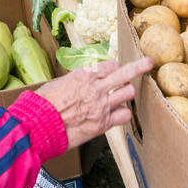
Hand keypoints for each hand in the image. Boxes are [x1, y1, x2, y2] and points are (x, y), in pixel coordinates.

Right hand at [34, 56, 152, 149]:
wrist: (39, 125)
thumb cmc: (44, 103)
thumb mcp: (60, 83)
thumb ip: (77, 80)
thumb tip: (85, 80)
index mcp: (84, 75)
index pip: (111, 64)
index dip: (114, 67)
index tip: (114, 69)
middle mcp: (96, 88)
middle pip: (126, 72)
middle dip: (140, 66)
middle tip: (149, 62)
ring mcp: (101, 106)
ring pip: (128, 92)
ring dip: (126, 93)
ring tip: (122, 95)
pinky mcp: (103, 124)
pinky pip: (125, 115)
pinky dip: (123, 114)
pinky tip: (117, 114)